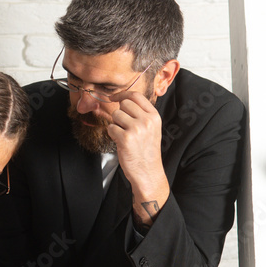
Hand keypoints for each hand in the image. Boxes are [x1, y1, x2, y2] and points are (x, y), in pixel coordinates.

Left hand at [107, 91, 169, 225]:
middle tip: (123, 127)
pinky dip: (112, 135)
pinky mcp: (125, 139)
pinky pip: (110, 128)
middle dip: (119, 114)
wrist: (147, 172)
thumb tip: (122, 99)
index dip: (122, 94)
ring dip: (115, 125)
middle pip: (124, 104)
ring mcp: (136, 129)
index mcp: (154, 116)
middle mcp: (147, 121)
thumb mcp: (150, 128)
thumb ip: (140, 113)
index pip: (136, 96)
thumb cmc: (145, 150)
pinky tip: (121, 143)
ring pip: (115, 115)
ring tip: (124, 136)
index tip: (113, 98)